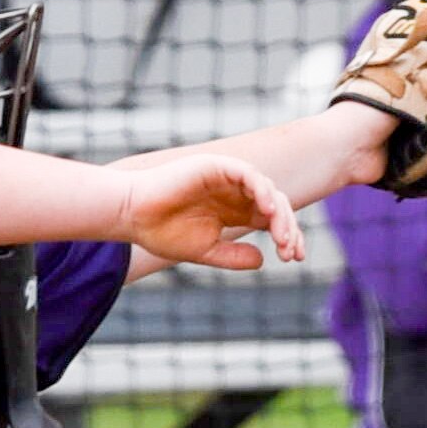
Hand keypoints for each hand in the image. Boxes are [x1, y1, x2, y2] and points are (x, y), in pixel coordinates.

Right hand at [112, 150, 305, 271]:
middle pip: (276, 205)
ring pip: (266, 189)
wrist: (133, 215)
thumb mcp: (205, 251)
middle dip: (288, 227)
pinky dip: (260, 189)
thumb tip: (263, 261)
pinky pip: (247, 173)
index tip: (293, 258)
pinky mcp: (216, 166)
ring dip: (278, 211)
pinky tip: (266, 210)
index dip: (287, 236)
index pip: (272, 221)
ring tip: (281, 235)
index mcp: (235, 212)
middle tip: (289, 250)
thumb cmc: (162, 232)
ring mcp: (227, 179)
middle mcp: (235, 194)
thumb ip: (233, 257)